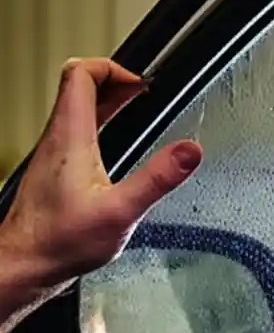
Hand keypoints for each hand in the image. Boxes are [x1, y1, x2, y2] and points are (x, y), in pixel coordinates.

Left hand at [0, 58, 201, 292]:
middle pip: (79, 86)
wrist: (24, 264)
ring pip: (76, 108)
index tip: (141, 82)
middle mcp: (58, 139)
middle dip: (116, 81)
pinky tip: (116, 143)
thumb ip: (157, 178)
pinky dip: (100, 123)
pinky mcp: (55, 170)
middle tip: (143, 91)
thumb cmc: (60, 242)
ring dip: (107, 101)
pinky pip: (76, 131)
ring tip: (135, 105)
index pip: (81, 74)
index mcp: (71, 136)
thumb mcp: (120, 211)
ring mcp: (54, 154)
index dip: (113, 68)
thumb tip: (190, 151)